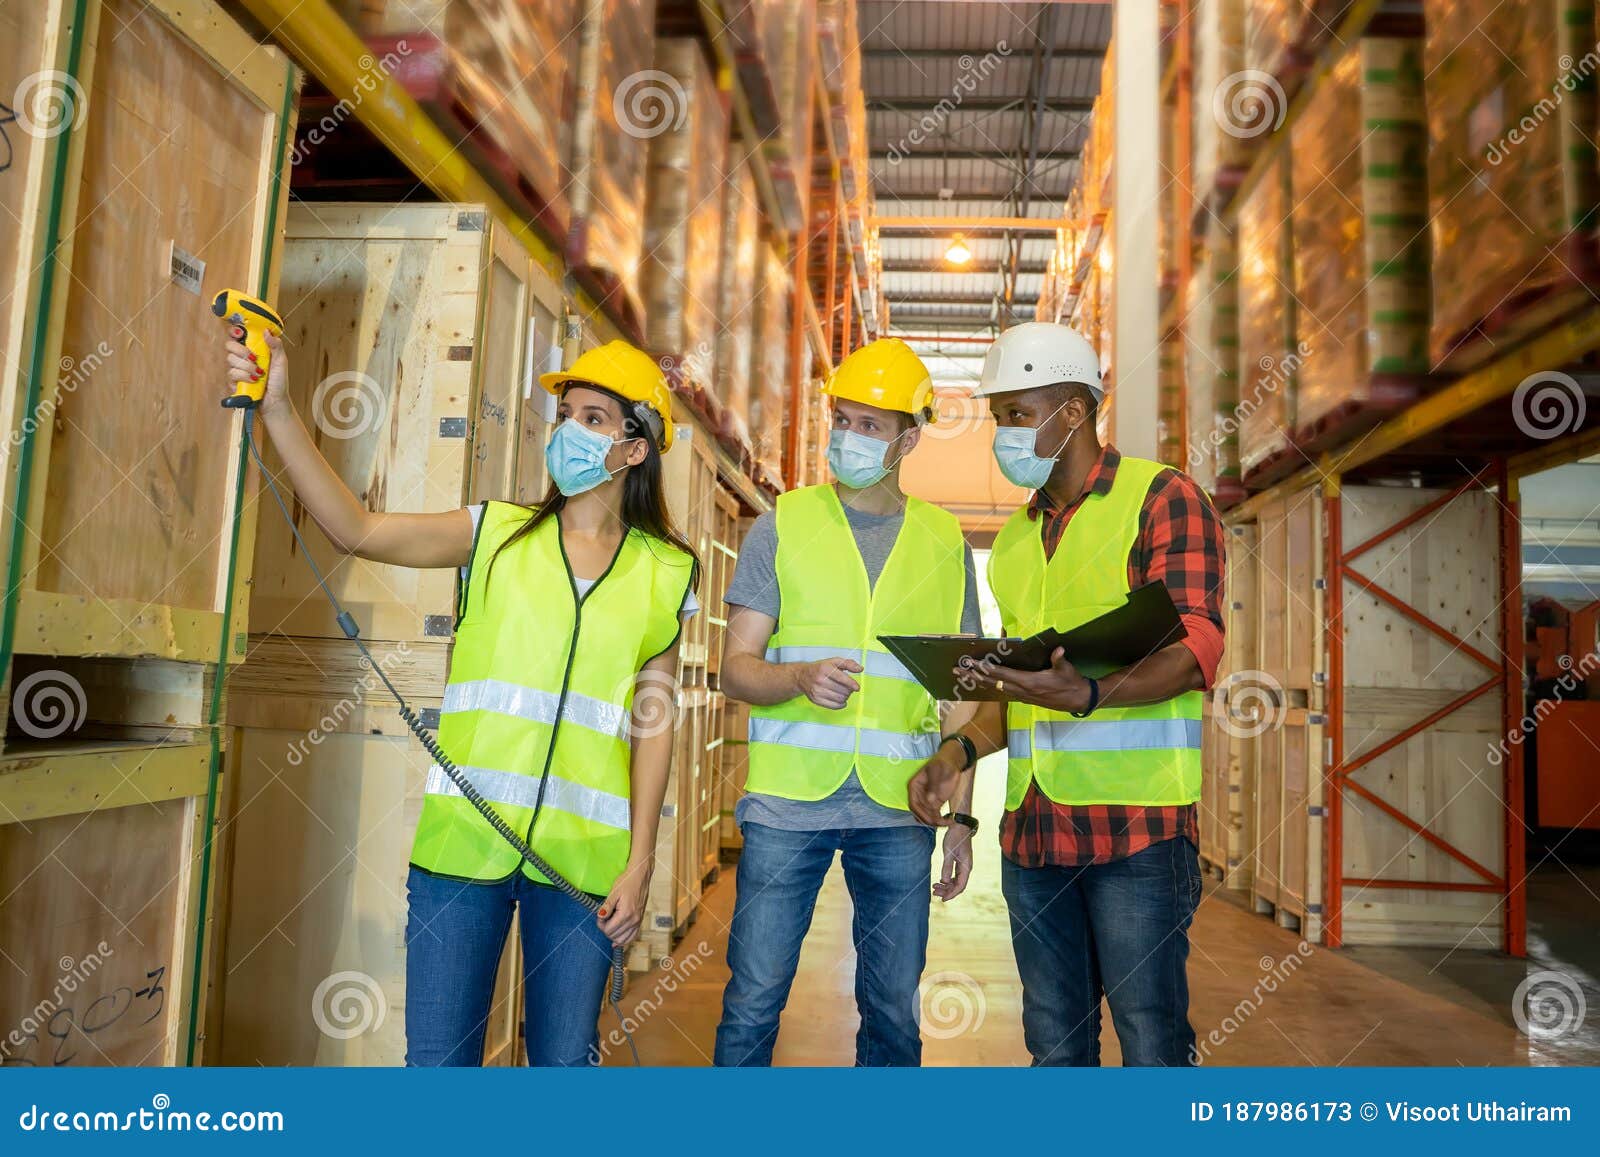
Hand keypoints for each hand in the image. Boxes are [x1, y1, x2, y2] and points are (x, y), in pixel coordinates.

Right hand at [223, 328, 289, 415]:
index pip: (238, 335)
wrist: (275, 401)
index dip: (235, 331)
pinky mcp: (233, 381)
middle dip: (242, 351)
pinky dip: (244, 377)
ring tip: (259, 374)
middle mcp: (243, 357)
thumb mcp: (281, 361)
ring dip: (247, 367)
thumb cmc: (279, 381)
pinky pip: (232, 373)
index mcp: (253, 349)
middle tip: (254, 358)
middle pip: (229, 345)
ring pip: (230, 360)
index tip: (241, 333)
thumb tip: (267, 331)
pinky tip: (253, 381)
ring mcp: (237, 369)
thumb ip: (276, 345)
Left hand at [597, 859, 651, 946]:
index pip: (609, 929)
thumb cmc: (626, 882)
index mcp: (626, 913)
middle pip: (614, 935)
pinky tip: (617, 941)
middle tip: (604, 919)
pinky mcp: (640, 921)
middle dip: (606, 929)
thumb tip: (600, 917)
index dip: (600, 924)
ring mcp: (638, 921)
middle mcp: (633, 920)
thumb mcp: (614, 892)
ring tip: (609, 926)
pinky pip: (632, 936)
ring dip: (613, 936)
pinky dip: (624, 940)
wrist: (640, 876)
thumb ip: (607, 907)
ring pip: (623, 939)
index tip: (600, 916)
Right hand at [794, 657, 862, 709]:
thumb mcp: (834, 661)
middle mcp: (820, 680)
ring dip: (845, 697)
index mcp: (825, 668)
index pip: (842, 678)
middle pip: (842, 690)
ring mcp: (817, 691)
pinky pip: (834, 706)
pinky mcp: (816, 700)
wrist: (802, 676)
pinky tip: (841, 700)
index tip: (857, 687)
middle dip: (849, 690)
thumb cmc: (821, 668)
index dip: (852, 684)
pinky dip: (841, 704)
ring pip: (839, 699)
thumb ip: (848, 664)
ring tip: (844, 693)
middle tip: (849, 688)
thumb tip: (860, 669)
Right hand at [907, 746, 963, 825]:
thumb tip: (929, 799)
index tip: (931, 818)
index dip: (920, 813)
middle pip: (919, 813)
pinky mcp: (935, 804)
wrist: (951, 763)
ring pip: (927, 817)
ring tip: (949, 822)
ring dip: (936, 822)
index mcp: (914, 786)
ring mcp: (927, 801)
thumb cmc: (942, 763)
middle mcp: (918, 795)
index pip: (913, 804)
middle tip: (942, 822)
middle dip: (929, 820)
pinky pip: (935, 816)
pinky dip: (941, 821)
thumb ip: (934, 784)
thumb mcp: (938, 770)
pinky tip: (950, 820)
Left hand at [934, 822, 972, 901]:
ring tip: (934, 887)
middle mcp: (966, 868)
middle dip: (947, 891)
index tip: (942, 899)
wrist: (960, 826)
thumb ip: (947, 867)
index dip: (952, 894)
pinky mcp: (960, 862)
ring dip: (946, 886)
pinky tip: (940, 880)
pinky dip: (947, 879)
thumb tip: (945, 881)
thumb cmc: (955, 837)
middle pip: (958, 885)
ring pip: (956, 881)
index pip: (960, 886)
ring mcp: (964, 865)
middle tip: (934, 892)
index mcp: (966, 867)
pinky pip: (955, 875)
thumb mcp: (949, 852)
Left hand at [966, 647, 1090, 711]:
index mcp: (1029, 682)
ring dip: (978, 682)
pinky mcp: (1024, 698)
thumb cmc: (1071, 682)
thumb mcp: (1066, 670)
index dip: (986, 669)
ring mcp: (1022, 696)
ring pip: (995, 688)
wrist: (1077, 699)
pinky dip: (990, 685)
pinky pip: (1002, 691)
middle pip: (993, 682)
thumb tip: (1058, 649)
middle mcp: (1021, 690)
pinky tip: (982, 683)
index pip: (1003, 674)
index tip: (972, 664)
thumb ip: (1059, 659)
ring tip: (962, 676)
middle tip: (956, 670)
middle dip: (973, 676)